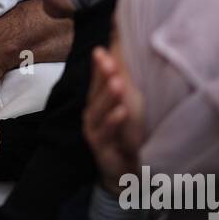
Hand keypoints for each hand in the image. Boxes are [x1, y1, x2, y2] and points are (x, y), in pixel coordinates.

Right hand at [83, 46, 146, 194]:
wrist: (125, 170)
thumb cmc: (126, 135)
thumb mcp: (126, 107)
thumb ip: (122, 84)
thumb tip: (123, 56)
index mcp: (98, 103)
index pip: (97, 80)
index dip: (100, 65)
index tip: (102, 48)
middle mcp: (92, 115)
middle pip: (96, 93)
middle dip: (102, 76)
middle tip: (108, 60)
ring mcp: (94, 132)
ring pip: (98, 112)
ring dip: (108, 97)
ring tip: (117, 82)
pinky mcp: (100, 148)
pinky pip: (106, 133)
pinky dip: (113, 122)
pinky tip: (122, 111)